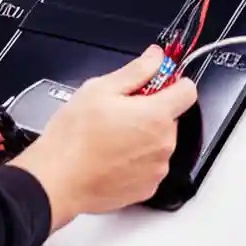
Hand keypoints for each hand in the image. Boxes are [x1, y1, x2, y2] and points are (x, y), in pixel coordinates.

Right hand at [10, 46, 196, 230]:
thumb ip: (136, 71)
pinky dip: (135, 161)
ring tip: (109, 138)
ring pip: (158, 143)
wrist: (58, 180)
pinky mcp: (146, 188)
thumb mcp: (99, 89)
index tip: (156, 83)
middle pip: (169, 118)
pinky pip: (149, 166)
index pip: (187, 90)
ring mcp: (157, 169)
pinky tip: (110, 157)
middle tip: (117, 112)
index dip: (172, 83)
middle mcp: (164, 144)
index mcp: (156, 115)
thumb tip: (155, 57)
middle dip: (149, 112)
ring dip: (142, 137)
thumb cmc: (74, 137)